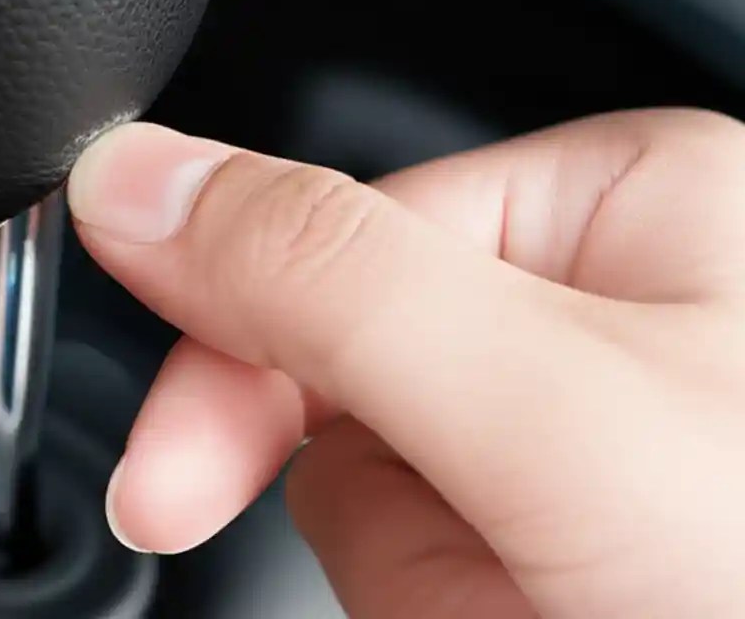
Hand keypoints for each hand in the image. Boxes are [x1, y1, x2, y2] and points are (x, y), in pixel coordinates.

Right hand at [68, 111, 744, 617]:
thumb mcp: (551, 413)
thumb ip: (323, 276)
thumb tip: (138, 180)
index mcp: (615, 211)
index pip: (326, 245)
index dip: (230, 366)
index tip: (162, 479)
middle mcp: (600, 314)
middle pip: (354, 388)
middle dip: (391, 512)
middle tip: (496, 586)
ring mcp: (580, 441)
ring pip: (387, 501)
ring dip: (442, 590)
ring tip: (561, 614)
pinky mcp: (559, 544)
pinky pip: (431, 573)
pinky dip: (460, 618)